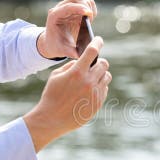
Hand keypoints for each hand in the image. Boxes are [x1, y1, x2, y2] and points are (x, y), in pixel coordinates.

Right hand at [24, 36, 110, 151]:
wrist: (52, 119)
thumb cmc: (52, 95)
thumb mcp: (56, 76)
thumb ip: (71, 65)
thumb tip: (82, 60)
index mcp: (77, 72)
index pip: (92, 51)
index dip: (97, 42)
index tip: (98, 40)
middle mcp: (88, 82)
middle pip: (104, 64)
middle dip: (99, 61)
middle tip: (93, 64)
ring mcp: (95, 93)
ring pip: (107, 76)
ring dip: (100, 74)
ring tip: (91, 78)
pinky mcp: (98, 103)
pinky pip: (104, 89)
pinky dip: (99, 87)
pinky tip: (89, 90)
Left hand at [37, 0, 97, 58]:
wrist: (53, 42)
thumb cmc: (57, 46)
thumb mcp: (62, 51)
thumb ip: (71, 52)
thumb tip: (80, 54)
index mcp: (54, 16)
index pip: (67, 7)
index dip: (79, 9)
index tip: (89, 14)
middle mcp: (61, 8)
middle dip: (85, 7)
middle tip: (90, 20)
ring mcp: (68, 7)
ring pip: (81, 0)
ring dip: (88, 8)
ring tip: (88, 22)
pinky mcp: (75, 9)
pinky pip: (86, 4)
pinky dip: (90, 10)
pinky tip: (89, 20)